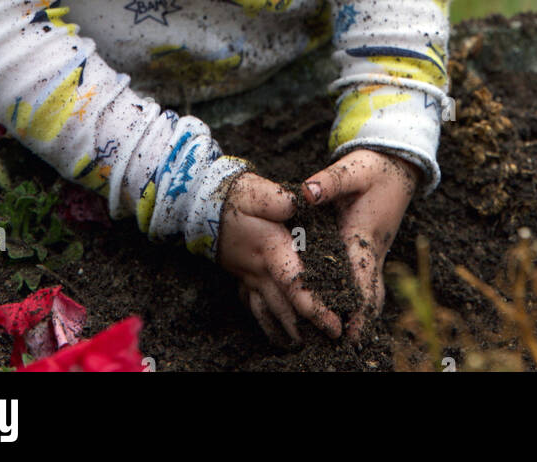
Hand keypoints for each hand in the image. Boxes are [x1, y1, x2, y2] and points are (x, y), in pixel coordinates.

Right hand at [217, 170, 342, 344]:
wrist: (202, 205)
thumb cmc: (235, 197)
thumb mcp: (257, 192)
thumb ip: (278, 199)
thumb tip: (298, 202)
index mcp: (271, 250)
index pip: (294, 284)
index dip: (314, 307)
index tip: (333, 325)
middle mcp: (260, 271)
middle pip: (285, 307)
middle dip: (307, 327)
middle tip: (330, 342)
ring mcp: (249, 277)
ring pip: (269, 312)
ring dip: (286, 331)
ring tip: (304, 346)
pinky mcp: (242, 277)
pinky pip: (255, 307)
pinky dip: (268, 324)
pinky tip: (276, 335)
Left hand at [301, 148, 420, 343]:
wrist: (398, 166)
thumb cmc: (374, 168)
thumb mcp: (351, 169)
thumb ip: (329, 181)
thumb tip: (306, 194)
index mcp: (363, 236)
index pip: (361, 280)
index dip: (355, 309)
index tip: (348, 335)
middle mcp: (370, 251)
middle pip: (368, 296)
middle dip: (360, 323)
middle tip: (346, 349)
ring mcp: (373, 252)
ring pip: (369, 292)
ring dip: (360, 314)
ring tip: (346, 341)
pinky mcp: (369, 250)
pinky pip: (366, 280)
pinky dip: (359, 300)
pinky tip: (346, 311)